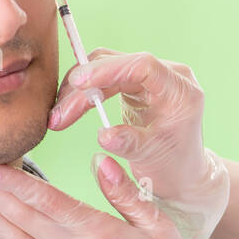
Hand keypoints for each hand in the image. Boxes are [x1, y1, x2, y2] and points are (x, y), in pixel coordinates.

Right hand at [49, 49, 227, 238]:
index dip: (108, 70)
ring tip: (58, 116)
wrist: (181, 173)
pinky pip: (105, 79)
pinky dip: (85, 94)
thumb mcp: (153, 157)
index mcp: (181, 90)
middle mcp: (168, 76)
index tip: (78, 83)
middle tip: (58, 115)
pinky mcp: (136, 84)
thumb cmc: (173, 165)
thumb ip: (131, 144)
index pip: (143, 66)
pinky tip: (68, 110)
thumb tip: (103, 135)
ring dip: (79, 90)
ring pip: (107, 69)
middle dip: (84, 87)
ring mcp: (152, 78)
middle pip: (118, 65)